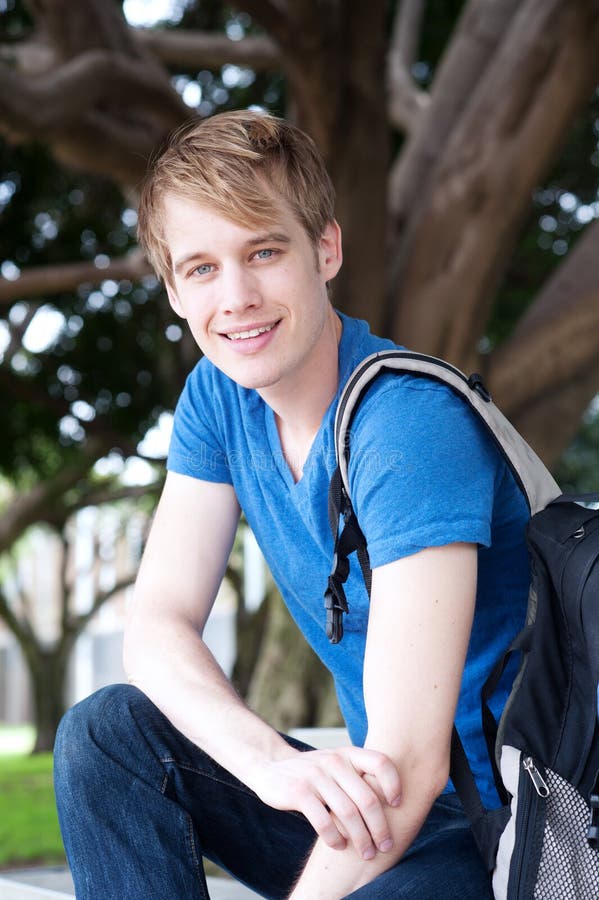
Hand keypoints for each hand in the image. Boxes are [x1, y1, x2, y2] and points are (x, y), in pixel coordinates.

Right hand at [247, 745, 400, 859]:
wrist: (271, 765)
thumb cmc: (313, 771)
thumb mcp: (336, 763)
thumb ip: (358, 775)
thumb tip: (393, 804)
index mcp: (347, 753)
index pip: (380, 762)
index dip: (394, 784)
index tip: (397, 806)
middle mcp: (334, 761)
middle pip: (367, 798)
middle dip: (380, 827)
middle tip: (386, 846)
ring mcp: (315, 775)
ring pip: (348, 813)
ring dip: (361, 838)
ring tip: (367, 852)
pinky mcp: (299, 791)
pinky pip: (323, 821)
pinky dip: (335, 838)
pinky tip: (339, 846)